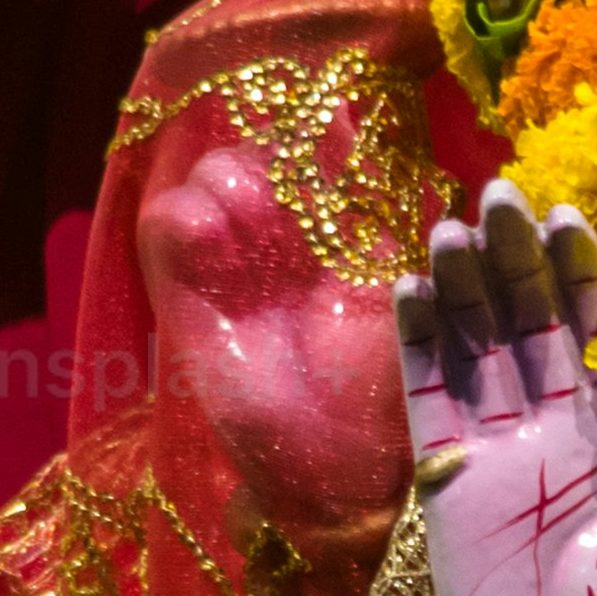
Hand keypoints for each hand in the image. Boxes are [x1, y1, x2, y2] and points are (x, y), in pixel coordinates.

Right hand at [135, 140, 412, 554]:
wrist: (340, 474)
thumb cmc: (392, 394)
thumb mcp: (416, 306)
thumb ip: (412, 244)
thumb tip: (430, 175)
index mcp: (346, 237)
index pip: (326, 154)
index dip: (325, 130)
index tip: (341, 122)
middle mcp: (289, 244)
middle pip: (266, 154)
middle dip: (274, 150)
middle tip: (290, 176)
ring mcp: (236, 267)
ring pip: (215, 179)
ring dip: (228, 175)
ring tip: (246, 207)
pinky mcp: (187, 298)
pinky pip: (166, 229)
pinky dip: (178, 215)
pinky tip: (203, 231)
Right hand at [397, 184, 596, 595]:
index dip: (582, 273)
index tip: (564, 216)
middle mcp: (563, 427)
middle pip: (535, 322)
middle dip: (517, 258)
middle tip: (497, 194)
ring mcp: (502, 449)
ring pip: (481, 347)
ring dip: (466, 287)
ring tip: (450, 228)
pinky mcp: (448, 481)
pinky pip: (430, 397)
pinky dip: (422, 344)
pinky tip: (414, 291)